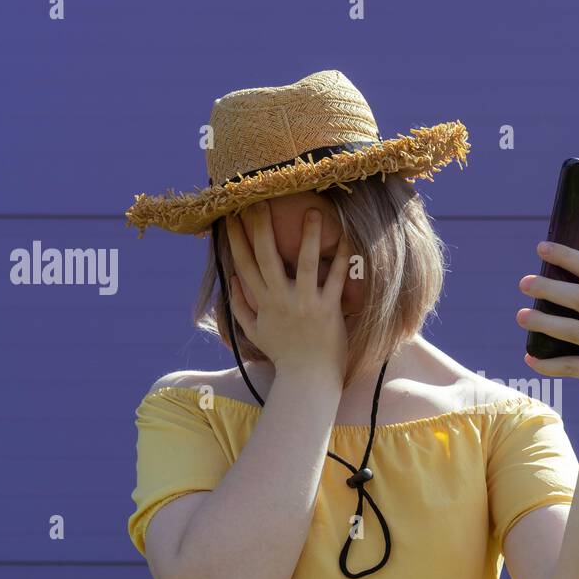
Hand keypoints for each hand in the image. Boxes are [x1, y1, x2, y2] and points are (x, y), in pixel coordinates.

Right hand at [225, 201, 349, 382]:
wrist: (308, 379)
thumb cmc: (283, 355)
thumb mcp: (255, 331)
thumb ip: (240, 305)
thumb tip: (232, 278)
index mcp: (260, 302)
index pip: (243, 263)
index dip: (236, 237)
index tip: (233, 213)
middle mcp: (280, 300)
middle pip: (265, 256)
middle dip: (261, 226)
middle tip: (260, 198)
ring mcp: (305, 304)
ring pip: (304, 263)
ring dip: (307, 236)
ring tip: (311, 211)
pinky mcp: (328, 310)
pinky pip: (334, 280)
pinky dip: (341, 260)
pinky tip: (346, 239)